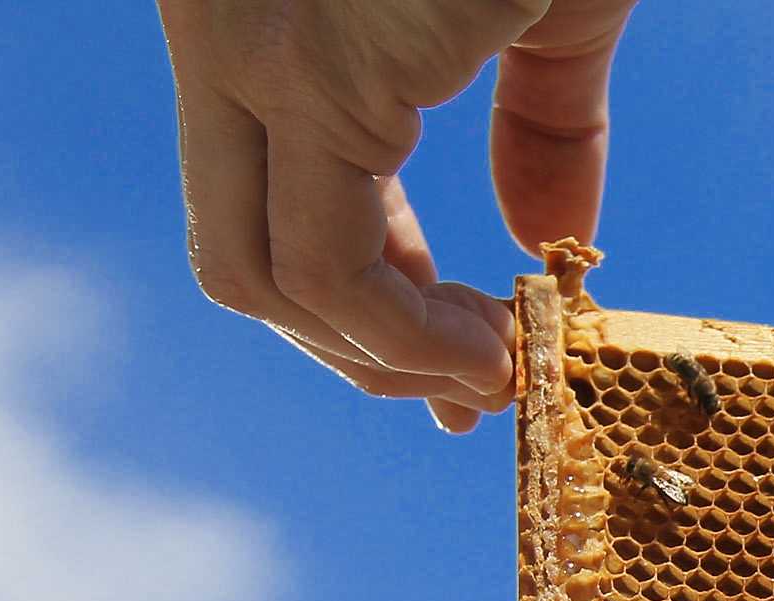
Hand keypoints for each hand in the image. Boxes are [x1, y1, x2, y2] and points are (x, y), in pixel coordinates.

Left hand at [156, 0, 637, 433]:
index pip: (264, 193)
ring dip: (385, 360)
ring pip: (264, 279)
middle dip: (359, 353)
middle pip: (240, 258)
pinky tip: (486, 346)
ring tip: (491, 371)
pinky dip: (403, 336)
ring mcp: (247, 48)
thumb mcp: (550, 13)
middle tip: (470, 389)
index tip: (462, 355)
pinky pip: (325, 266)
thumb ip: (547, 128)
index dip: (362, 301)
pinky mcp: (306, 72)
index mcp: (262, 7)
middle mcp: (223, 27)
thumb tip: (548, 241)